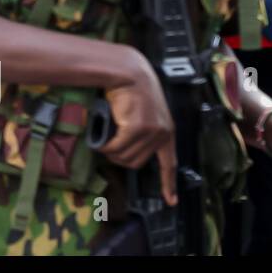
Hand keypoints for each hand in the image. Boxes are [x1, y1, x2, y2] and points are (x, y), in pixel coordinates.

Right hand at [99, 49, 176, 205]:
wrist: (128, 71)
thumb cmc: (131, 88)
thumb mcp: (142, 112)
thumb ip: (141, 130)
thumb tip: (125, 148)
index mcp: (167, 132)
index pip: (170, 163)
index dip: (169, 184)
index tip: (171, 200)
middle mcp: (163, 134)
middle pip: (137, 162)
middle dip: (119, 158)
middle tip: (107, 147)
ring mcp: (152, 132)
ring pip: (125, 157)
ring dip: (110, 153)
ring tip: (102, 141)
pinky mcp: (138, 128)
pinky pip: (117, 147)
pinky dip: (105, 147)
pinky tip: (100, 140)